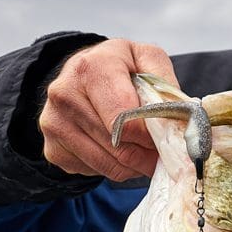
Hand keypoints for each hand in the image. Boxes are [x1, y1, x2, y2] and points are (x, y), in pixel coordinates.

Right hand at [38, 38, 177, 181]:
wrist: (82, 73)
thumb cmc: (120, 67)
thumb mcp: (147, 59)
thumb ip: (165, 85)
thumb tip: (179, 122)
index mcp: (91, 67)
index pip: (125, 118)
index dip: (150, 134)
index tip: (162, 136)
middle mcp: (64, 93)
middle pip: (118, 146)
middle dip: (146, 154)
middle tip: (159, 152)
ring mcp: (54, 123)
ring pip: (108, 165)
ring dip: (133, 165)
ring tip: (142, 150)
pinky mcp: (52, 149)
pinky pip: (94, 172)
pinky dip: (113, 168)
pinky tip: (116, 149)